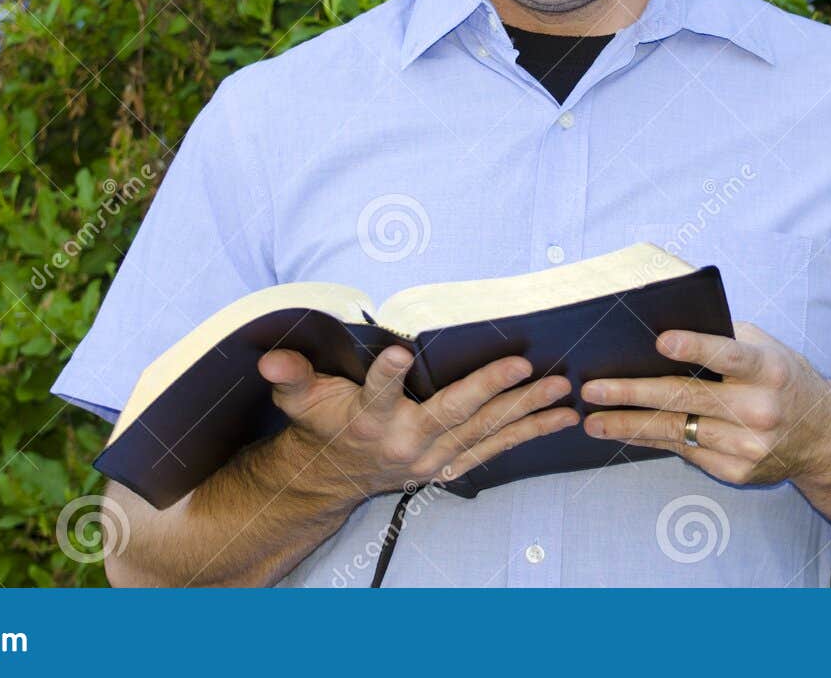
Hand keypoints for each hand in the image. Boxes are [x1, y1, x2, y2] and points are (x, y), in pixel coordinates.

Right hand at [257, 346, 578, 496]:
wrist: (333, 477)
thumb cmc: (323, 424)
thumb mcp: (301, 399)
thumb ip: (291, 376)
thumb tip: (270, 361)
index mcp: (368, 419)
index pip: (378, 393)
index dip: (388, 374)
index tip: (401, 353)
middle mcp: (406, 442)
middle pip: (451, 413)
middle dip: (489, 388)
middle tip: (523, 364)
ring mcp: (434, 458)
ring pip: (485, 432)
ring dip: (526, 410)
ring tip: (561, 389)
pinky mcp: (452, 464)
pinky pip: (496, 447)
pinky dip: (529, 432)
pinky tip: (560, 418)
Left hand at [579, 322, 830, 485]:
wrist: (823, 436)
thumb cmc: (782, 379)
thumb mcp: (766, 349)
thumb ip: (725, 339)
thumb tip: (664, 330)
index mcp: (768, 369)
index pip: (729, 355)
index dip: (696, 347)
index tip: (660, 341)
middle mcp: (760, 409)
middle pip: (687, 398)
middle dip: (633, 393)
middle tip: (593, 390)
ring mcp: (749, 445)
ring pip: (678, 431)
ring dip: (629, 426)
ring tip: (593, 420)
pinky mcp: (737, 471)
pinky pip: (685, 452)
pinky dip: (651, 441)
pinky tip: (624, 433)